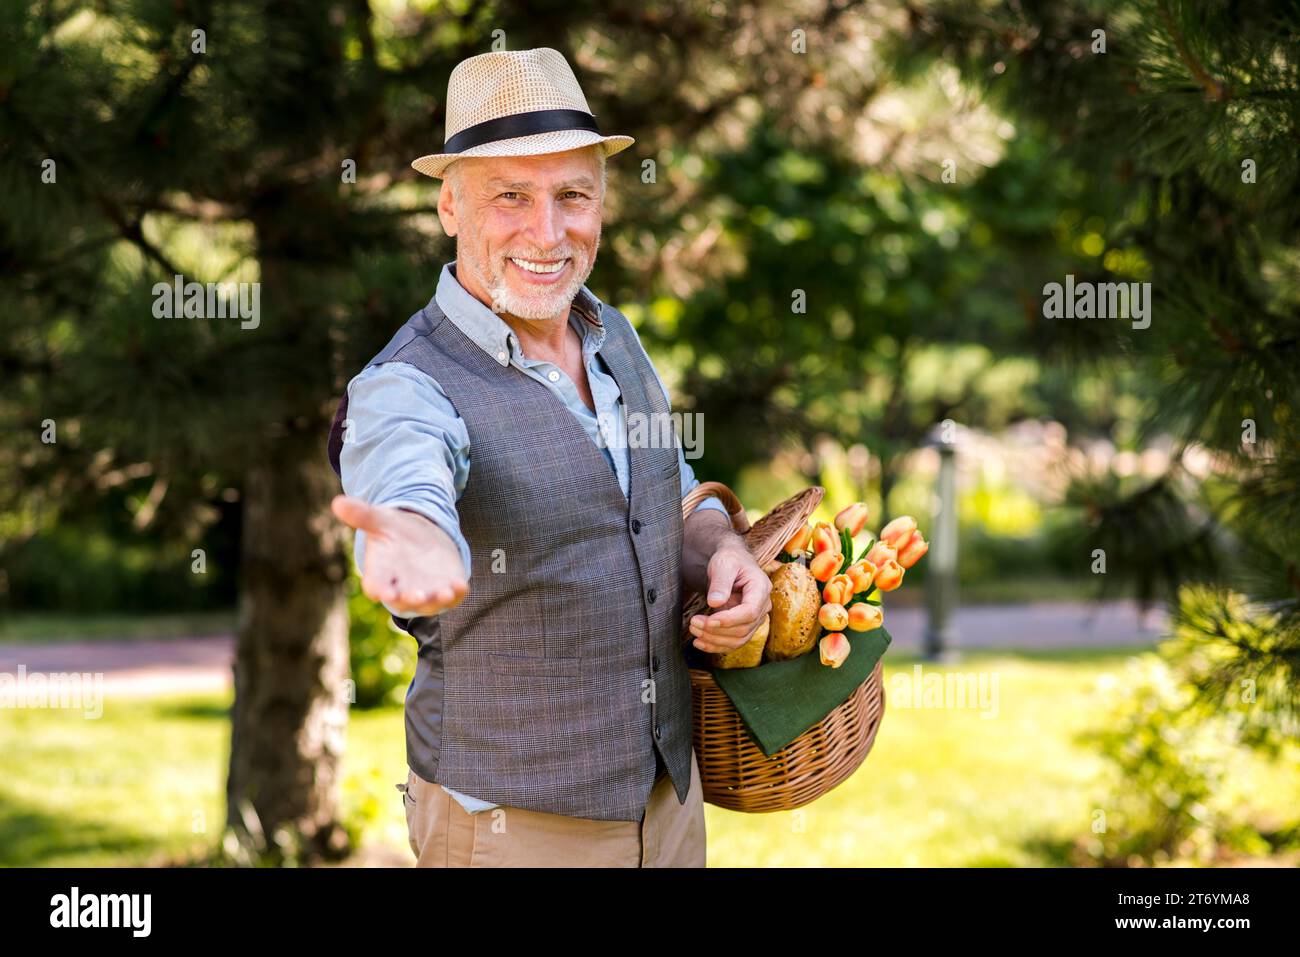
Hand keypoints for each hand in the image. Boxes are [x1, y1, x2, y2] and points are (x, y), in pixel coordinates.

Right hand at [331, 495, 468, 615]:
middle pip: (404, 600)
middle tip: (415, 596)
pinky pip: (453, 596)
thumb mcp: (380, 520)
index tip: (382, 592)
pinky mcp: (447, 587)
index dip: (379, 590)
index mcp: (381, 574)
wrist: (423, 537)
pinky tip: (461, 585)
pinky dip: (458, 594)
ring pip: (431, 603)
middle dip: (410, 599)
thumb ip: (362, 515)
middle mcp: (402, 588)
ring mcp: (426, 591)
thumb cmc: (395, 532)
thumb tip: (338, 502)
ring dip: (437, 600)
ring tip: (445, 593)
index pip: (376, 586)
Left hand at [688, 539, 771, 653]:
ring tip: (694, 630)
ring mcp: (755, 618)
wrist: (732, 563)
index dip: (730, 620)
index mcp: (761, 588)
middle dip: (716, 630)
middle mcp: (762, 606)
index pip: (750, 612)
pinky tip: (699, 643)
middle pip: (743, 629)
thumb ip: (720, 582)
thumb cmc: (730, 560)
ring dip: (714, 640)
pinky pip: (733, 642)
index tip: (709, 620)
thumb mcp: (723, 564)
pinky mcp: (744, 626)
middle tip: (693, 623)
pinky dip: (716, 645)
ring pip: (738, 639)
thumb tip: (715, 603)